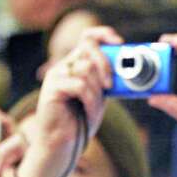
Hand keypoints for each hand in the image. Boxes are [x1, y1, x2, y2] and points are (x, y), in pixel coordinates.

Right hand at [36, 26, 119, 150]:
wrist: (62, 143)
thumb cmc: (81, 120)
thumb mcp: (99, 95)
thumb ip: (105, 79)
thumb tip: (124, 66)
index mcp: (75, 65)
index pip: (87, 37)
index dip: (103, 34)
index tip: (118, 41)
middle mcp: (64, 66)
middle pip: (88, 47)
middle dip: (105, 64)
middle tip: (110, 85)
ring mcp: (56, 76)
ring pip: (86, 68)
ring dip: (96, 91)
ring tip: (92, 106)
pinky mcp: (52, 88)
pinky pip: (80, 85)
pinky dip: (90, 99)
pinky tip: (87, 109)